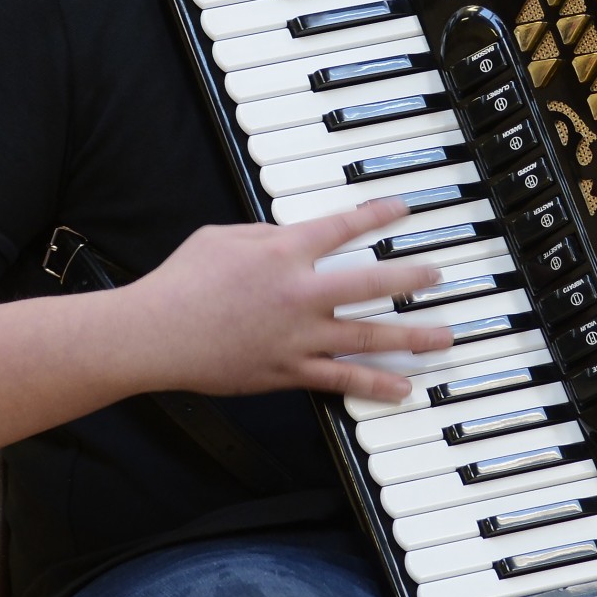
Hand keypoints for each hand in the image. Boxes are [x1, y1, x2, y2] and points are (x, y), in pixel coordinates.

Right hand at [124, 199, 452, 403]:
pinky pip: (339, 379)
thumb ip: (266, 235)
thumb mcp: (224, 236)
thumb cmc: (181, 282)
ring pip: (366, 336)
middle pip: (370, 284)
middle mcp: (299, 292)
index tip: (403, 209)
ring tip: (443, 337)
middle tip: (438, 276)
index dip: (377, 215)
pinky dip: (373, 384)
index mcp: (283, 252)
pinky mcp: (286, 371)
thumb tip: (293, 236)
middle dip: (411, 278)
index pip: (343, 227)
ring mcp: (296, 336)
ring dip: (410, 336)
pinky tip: (402, 386)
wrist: (153, 333)